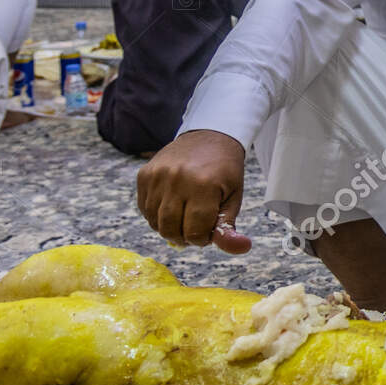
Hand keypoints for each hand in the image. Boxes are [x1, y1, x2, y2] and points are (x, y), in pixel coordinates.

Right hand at [136, 129, 250, 251]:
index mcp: (204, 186)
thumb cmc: (224, 170)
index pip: (195, 232)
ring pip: (155, 222)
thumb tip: (241, 248)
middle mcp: (177, 180)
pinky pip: (144, 209)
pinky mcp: (144, 174)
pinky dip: (156, 215)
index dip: (202, 238)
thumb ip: (229, 226)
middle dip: (184, 236)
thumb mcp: (234, 197)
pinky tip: (172, 206)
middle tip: (194, 227)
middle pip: (170, 230)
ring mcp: (157, 176)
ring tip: (184, 216)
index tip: (208, 231)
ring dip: (169, 227)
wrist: (209, 136)